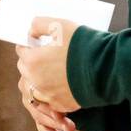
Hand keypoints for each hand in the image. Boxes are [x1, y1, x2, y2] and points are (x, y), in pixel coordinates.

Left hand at [15, 16, 80, 130]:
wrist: (108, 68)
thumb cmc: (84, 45)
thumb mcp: (59, 25)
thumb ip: (39, 25)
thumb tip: (31, 31)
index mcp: (32, 61)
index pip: (21, 51)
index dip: (30, 45)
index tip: (38, 43)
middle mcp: (36, 81)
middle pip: (25, 70)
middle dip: (32, 62)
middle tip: (45, 55)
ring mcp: (49, 96)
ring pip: (35, 88)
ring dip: (39, 80)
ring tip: (52, 72)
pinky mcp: (62, 105)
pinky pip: (50, 101)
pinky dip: (52, 94)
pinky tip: (62, 84)